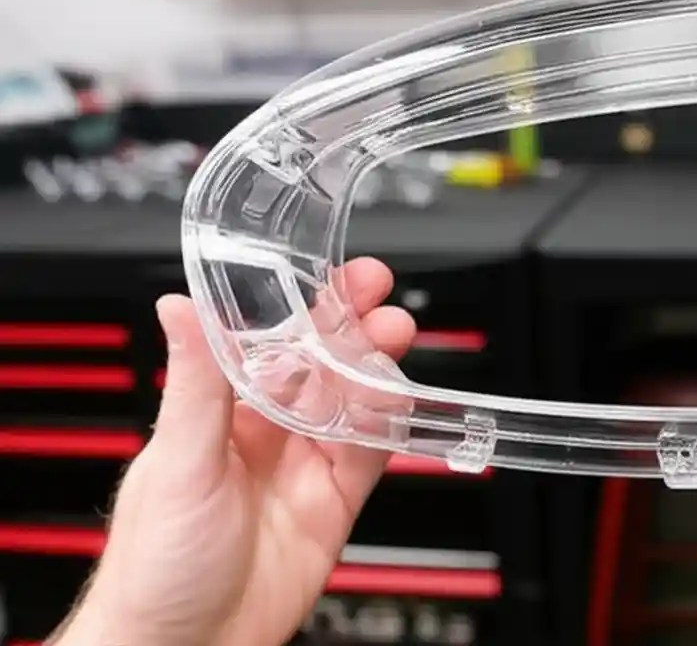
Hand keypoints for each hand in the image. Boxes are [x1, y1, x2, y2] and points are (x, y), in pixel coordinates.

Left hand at [51, 257, 415, 645]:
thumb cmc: (155, 565)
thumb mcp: (178, 462)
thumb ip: (195, 384)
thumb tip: (180, 309)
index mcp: (218, 414)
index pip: (268, 344)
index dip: (302, 306)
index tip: (330, 275)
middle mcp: (264, 435)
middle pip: (319, 367)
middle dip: (352, 329)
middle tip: (380, 300)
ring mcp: (303, 468)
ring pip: (351, 403)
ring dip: (376, 369)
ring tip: (394, 342)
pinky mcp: (334, 504)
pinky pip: (370, 455)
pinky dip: (389, 427)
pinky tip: (398, 403)